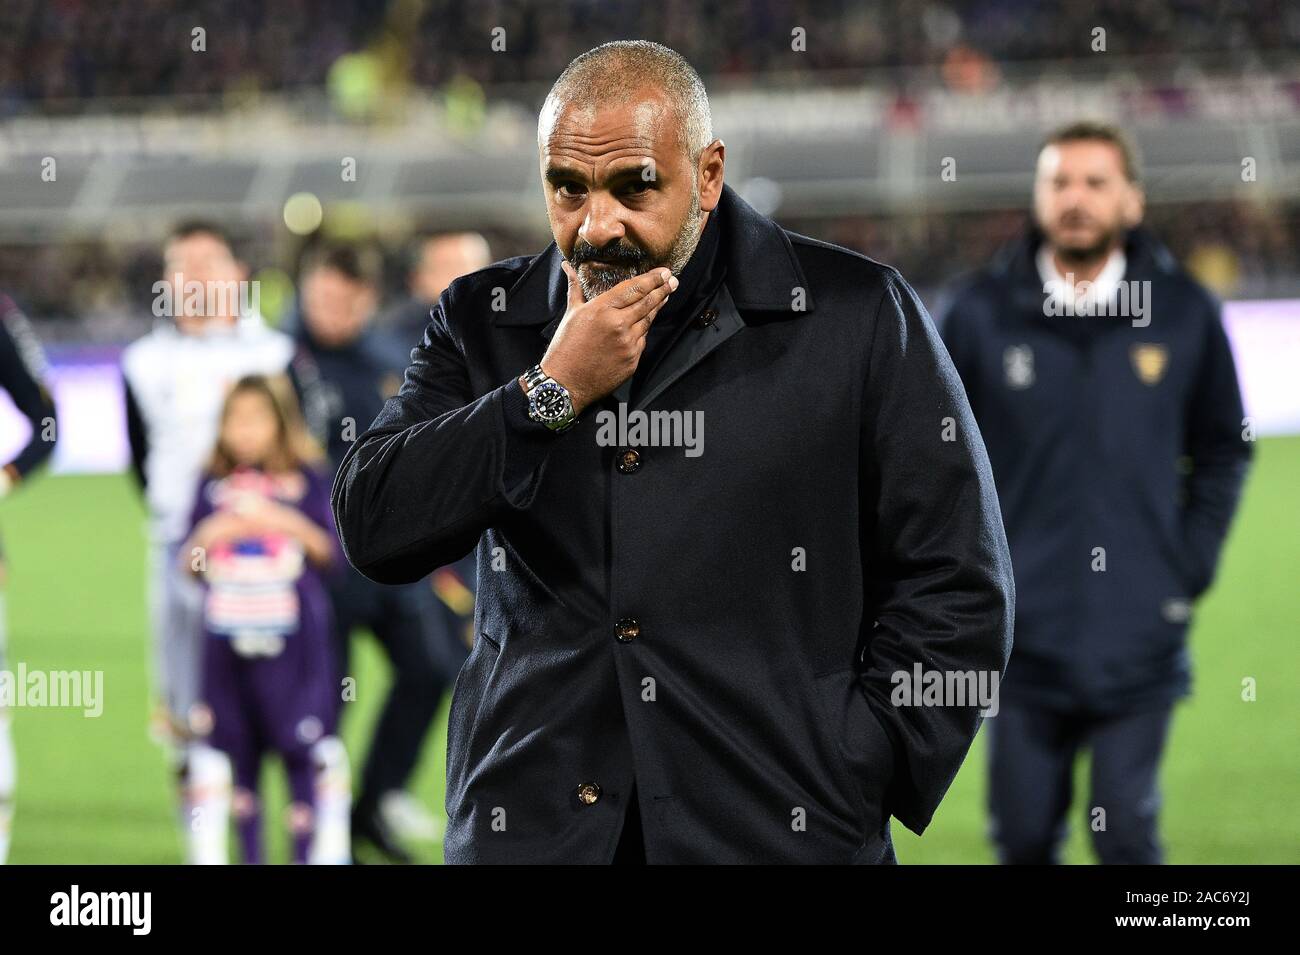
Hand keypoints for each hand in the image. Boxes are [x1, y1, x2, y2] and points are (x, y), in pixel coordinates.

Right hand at [535, 261, 677, 414]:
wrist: (565, 383)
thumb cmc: (565, 347)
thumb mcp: (571, 313)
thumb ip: (575, 287)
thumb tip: (567, 266)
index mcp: (602, 310)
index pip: (634, 288)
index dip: (652, 279)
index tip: (665, 272)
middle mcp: (618, 325)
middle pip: (647, 303)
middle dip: (662, 290)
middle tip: (674, 281)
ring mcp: (628, 344)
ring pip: (648, 321)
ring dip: (657, 308)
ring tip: (665, 296)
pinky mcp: (632, 361)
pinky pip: (642, 340)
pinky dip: (644, 330)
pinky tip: (646, 323)